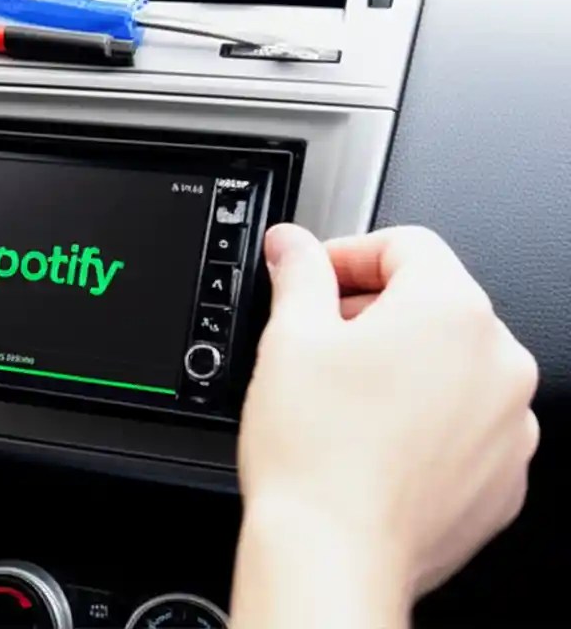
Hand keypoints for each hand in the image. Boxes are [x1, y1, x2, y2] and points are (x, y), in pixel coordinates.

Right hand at [237, 225, 538, 605]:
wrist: (334, 554)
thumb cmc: (315, 454)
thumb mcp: (289, 338)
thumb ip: (299, 274)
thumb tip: (293, 246)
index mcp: (451, 310)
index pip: (406, 245)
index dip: (346, 255)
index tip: (313, 277)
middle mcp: (499, 362)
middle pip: (433, 305)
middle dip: (371, 314)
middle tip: (315, 342)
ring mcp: (511, 425)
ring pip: (450, 368)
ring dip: (399, 369)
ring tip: (340, 402)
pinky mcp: (504, 478)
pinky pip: (464, 426)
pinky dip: (422, 423)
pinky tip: (369, 443)